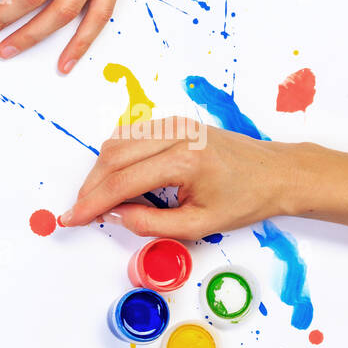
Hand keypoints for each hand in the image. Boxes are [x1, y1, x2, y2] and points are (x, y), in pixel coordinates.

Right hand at [57, 118, 297, 238]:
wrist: (277, 173)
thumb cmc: (246, 199)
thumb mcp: (199, 224)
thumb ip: (151, 223)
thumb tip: (115, 217)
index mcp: (184, 161)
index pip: (122, 183)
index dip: (91, 204)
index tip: (71, 218)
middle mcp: (176, 135)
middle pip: (112, 158)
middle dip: (90, 188)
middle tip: (81, 212)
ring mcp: (174, 124)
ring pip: (116, 143)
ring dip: (100, 172)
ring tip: (99, 198)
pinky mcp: (174, 123)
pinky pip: (130, 136)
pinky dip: (115, 158)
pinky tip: (117, 178)